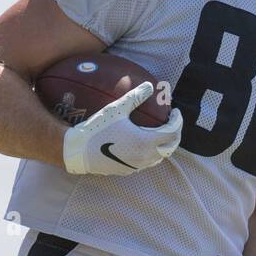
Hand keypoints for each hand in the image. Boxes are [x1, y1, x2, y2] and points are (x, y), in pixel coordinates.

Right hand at [62, 82, 182, 176]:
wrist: (78, 151)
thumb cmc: (97, 128)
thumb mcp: (116, 108)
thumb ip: (135, 96)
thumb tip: (150, 85)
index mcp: (145, 142)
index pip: (172, 133)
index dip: (177, 121)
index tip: (175, 112)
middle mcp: (144, 157)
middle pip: (170, 148)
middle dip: (175, 135)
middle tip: (173, 123)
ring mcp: (137, 166)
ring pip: (159, 157)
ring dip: (164, 145)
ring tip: (161, 132)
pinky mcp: (128, 170)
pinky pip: (147, 163)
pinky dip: (152, 153)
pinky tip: (145, 143)